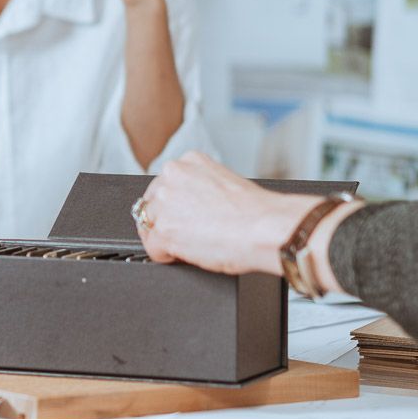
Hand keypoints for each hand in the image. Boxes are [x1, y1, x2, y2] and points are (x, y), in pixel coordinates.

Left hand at [134, 152, 317, 275]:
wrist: (268, 228)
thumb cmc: (257, 212)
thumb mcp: (225, 182)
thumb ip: (200, 187)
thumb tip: (192, 204)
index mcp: (189, 161)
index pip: (165, 185)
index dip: (176, 207)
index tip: (189, 217)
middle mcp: (172, 176)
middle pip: (152, 205)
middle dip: (167, 221)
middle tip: (192, 233)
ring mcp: (165, 203)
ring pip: (149, 226)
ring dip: (166, 239)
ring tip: (194, 244)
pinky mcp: (164, 231)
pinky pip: (153, 249)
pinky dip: (167, 257)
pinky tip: (190, 254)